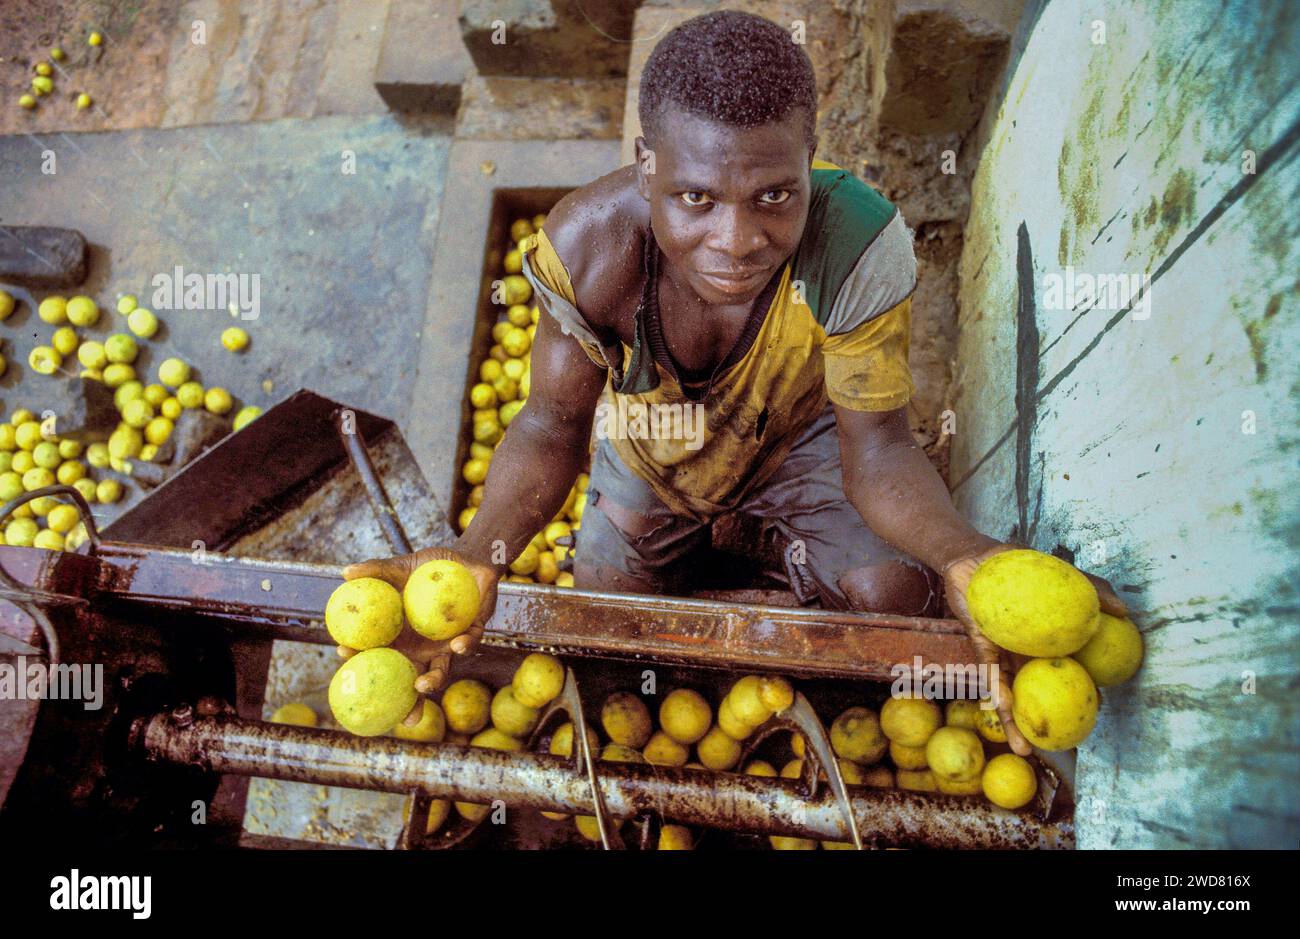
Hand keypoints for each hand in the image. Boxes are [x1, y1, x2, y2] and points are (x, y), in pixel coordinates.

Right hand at [341, 546, 499, 719]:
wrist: (465, 559)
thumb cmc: (427, 567)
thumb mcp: (400, 566)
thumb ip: (376, 570)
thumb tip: (346, 572)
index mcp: (400, 638)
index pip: (377, 656)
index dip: (360, 660)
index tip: (344, 655)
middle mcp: (422, 648)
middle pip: (409, 680)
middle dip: (406, 703)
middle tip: (399, 715)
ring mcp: (446, 644)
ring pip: (440, 670)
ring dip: (433, 681)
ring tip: (422, 686)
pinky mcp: (472, 634)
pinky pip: (468, 643)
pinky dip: (463, 646)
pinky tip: (457, 645)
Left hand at [941, 543, 1128, 756]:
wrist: (973, 555)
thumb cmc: (1017, 567)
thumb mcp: (1062, 576)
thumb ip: (1092, 590)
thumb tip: (1126, 611)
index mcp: (1043, 642)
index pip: (1066, 672)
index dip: (1081, 693)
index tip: (1098, 713)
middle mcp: (1023, 652)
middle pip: (1037, 690)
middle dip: (1045, 720)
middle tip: (1061, 744)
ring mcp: (1001, 650)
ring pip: (1009, 691)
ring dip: (1014, 720)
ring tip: (1024, 749)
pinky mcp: (979, 642)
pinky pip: (988, 669)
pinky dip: (994, 687)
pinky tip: (1003, 705)